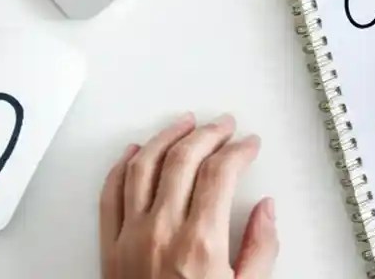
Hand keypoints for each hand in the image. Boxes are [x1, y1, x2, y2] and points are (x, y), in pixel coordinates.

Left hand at [99, 114, 277, 278]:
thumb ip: (260, 250)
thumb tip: (266, 211)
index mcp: (199, 244)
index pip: (220, 172)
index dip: (238, 150)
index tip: (249, 145)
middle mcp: (161, 233)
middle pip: (183, 159)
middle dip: (207, 134)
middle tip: (223, 126)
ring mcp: (130, 238)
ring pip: (143, 166)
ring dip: (166, 137)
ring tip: (183, 124)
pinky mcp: (108, 249)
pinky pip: (109, 194)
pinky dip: (121, 166)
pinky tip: (135, 153)